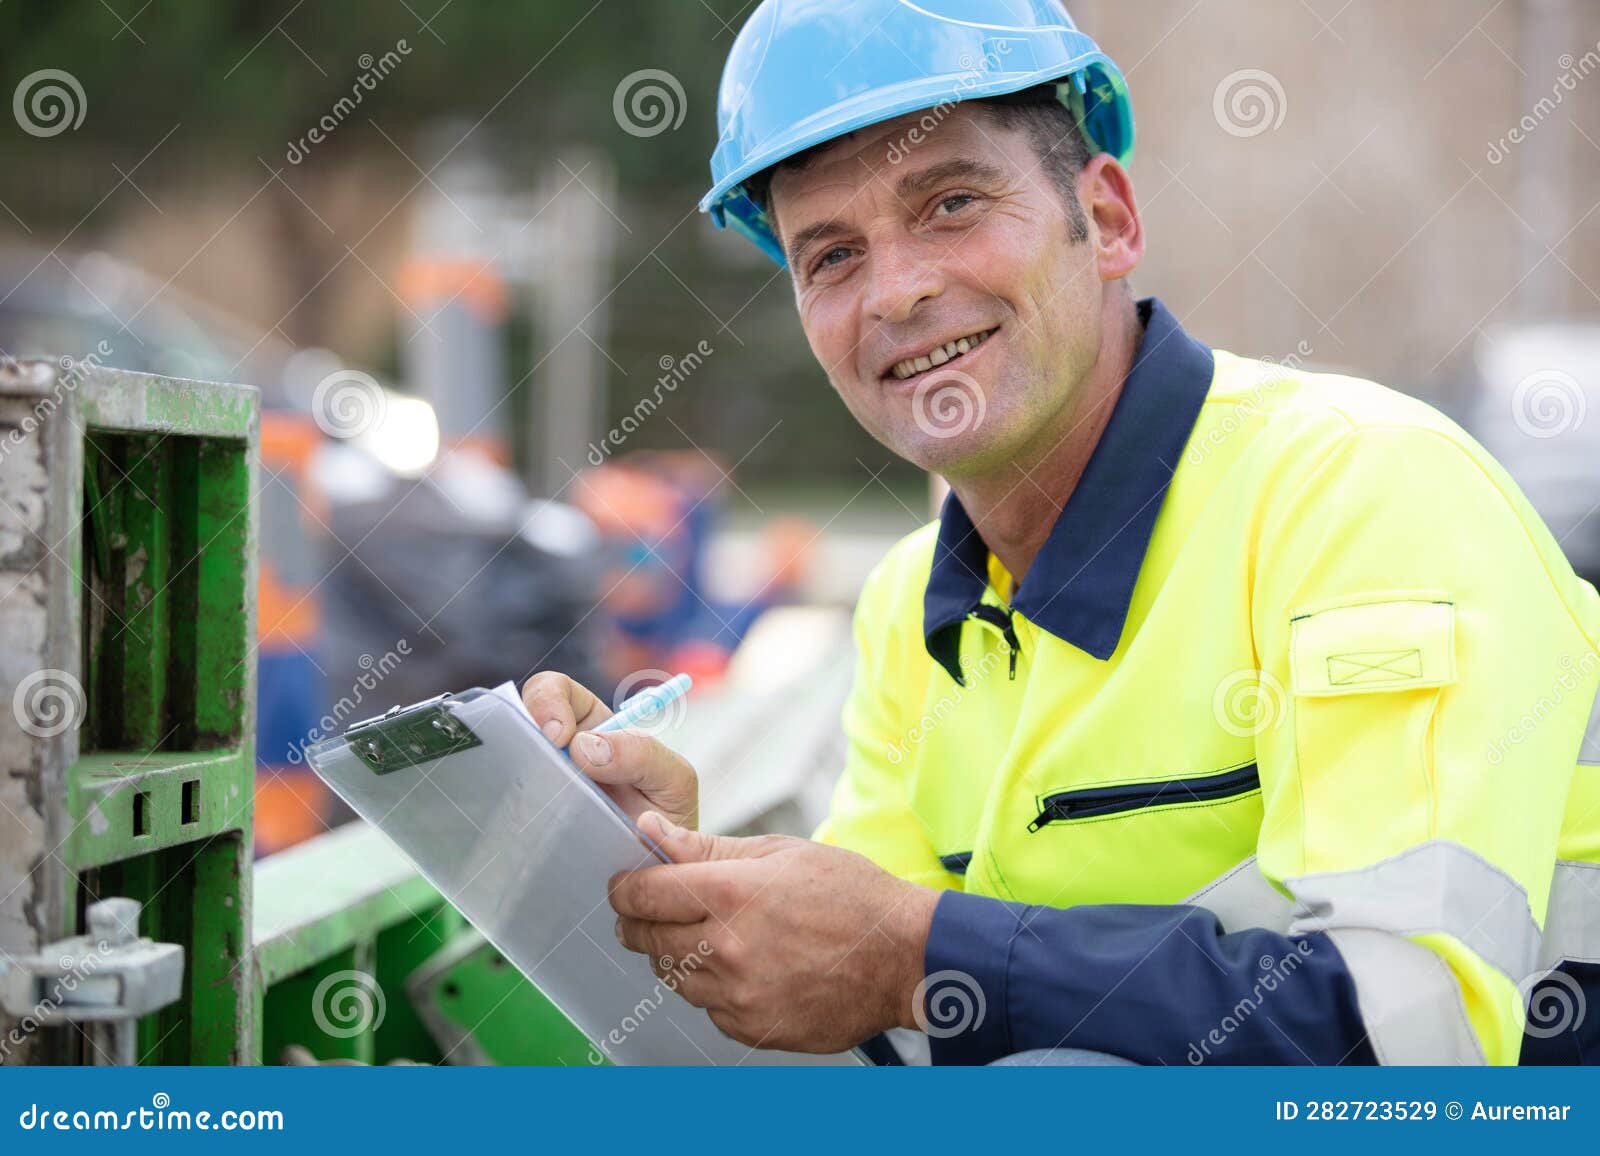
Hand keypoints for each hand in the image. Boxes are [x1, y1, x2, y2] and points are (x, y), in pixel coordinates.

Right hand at [521, 672, 698, 828]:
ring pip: (509, 761)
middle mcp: (562, 752)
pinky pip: (507, 804)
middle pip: (521, 718)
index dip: (549, 700)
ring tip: (541, 794)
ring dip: (518, 768)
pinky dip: (510, 805)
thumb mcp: (672, 780)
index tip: (559, 735)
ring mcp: (542, 784)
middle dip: (526, 727)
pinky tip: (530, 820)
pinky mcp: (530, 819)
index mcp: (597, 729)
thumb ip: (642, 753)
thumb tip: (584, 745)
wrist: (657, 877)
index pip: (558, 691)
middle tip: (546, 758)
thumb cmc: (668, 821)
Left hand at [608, 813, 939, 1052]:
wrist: (903, 957)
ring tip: (701, 937)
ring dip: (675, 956)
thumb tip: (653, 833)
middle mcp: (727, 948)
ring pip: (674, 978)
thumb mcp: (781, 852)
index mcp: (731, 893)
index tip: (623, 886)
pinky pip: (708, 1009)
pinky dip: (711, 989)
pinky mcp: (753, 1027)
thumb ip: (709, 848)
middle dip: (638, 923)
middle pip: (647, 940)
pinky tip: (738, 968)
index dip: (625, 888)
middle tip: (646, 913)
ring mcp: (739, 994)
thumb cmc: (850, 895)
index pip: (644, 894)